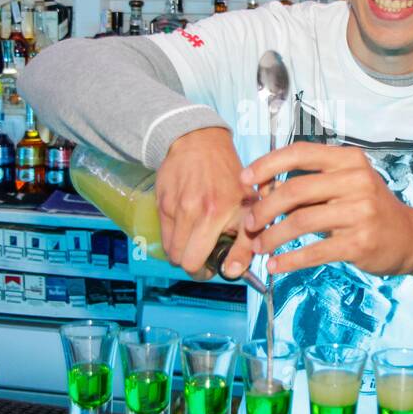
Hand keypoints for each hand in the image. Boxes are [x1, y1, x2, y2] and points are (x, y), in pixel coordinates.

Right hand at [155, 127, 258, 279]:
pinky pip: (164, 240)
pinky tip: (182, 228)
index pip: (233, 253)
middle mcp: (208, 211)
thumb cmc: (227, 174)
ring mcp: (182, 209)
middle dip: (197, 268)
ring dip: (182, 255)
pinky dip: (172, 241)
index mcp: (234, 210)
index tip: (223, 269)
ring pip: (174, 255)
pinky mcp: (164, 205)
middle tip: (203, 260)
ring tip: (192, 243)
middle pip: (190, 263)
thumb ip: (248, 235)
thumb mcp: (248, 200)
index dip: (226, 269)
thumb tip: (234, 271)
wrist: (198, 142)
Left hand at [240, 141, 412, 284]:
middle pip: (295, 190)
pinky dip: (290, 260)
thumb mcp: (346, 183)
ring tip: (259, 246)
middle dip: (264, 208)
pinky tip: (276, 265)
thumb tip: (262, 190)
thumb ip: (310, 183)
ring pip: (301, 221)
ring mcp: (360, 212)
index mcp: (348, 160)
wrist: (408, 236)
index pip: (300, 153)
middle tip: (249, 223)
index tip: (245, 179)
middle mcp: (356, 181)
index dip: (267, 164)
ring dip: (273, 235)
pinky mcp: (360, 243)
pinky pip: (315, 251)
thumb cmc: (367, 207)